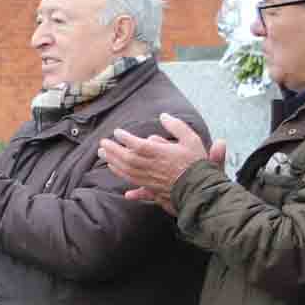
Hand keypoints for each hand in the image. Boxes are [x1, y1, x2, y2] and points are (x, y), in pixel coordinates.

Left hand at [98, 114, 219, 205]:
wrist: (201, 189)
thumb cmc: (197, 163)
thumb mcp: (191, 139)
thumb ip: (176, 126)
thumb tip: (163, 116)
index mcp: (160, 153)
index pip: (136, 144)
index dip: (124, 138)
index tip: (117, 132)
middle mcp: (151, 166)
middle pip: (126, 157)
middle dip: (112, 150)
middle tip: (102, 143)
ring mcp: (150, 179)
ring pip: (126, 170)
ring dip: (113, 161)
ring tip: (103, 154)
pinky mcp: (151, 189)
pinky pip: (132, 182)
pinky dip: (122, 176)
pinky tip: (114, 171)